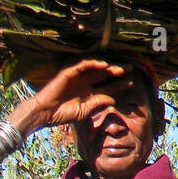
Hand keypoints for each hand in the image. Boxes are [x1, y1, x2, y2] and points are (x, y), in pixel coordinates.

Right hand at [11, 59, 132, 135]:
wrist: (46, 113)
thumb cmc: (64, 114)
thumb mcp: (85, 111)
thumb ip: (99, 104)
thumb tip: (114, 100)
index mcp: (89, 93)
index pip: (107, 87)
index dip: (119, 85)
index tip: (131, 84)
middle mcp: (85, 83)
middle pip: (104, 75)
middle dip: (117, 72)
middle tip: (131, 69)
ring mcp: (77, 77)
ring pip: (95, 69)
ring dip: (107, 67)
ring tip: (119, 68)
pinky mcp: (69, 72)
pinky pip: (83, 65)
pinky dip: (93, 64)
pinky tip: (103, 65)